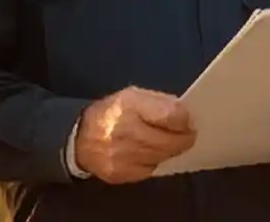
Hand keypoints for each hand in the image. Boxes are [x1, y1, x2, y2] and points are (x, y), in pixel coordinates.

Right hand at [74, 86, 196, 184]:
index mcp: (130, 106)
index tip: (189, 121)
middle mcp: (124, 131)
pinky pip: (150, 170)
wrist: (80, 138)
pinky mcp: (120, 174)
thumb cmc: (113, 113)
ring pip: (161, 157)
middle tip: (189, 135)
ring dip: (171, 151)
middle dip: (184, 139)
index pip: (170, 115)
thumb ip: (160, 102)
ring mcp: (121, 156)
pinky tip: (152, 153)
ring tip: (172, 143)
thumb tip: (185, 115)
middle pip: (169, 141)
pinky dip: (155, 162)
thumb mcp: (134, 96)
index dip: (184, 120)